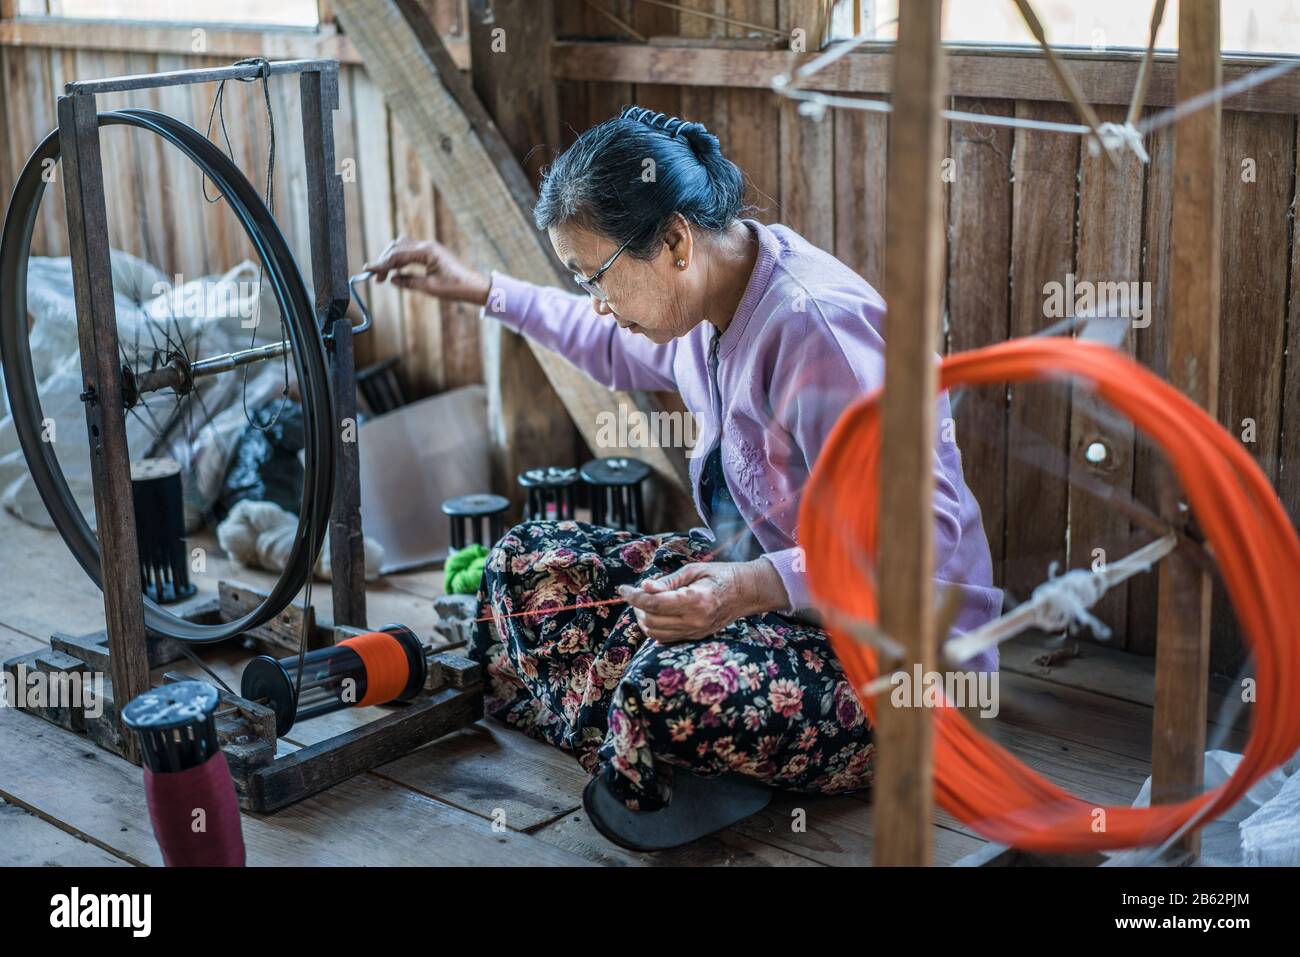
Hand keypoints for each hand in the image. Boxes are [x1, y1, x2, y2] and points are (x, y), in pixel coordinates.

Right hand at [364, 237, 490, 304]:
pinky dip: (402, 260)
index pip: (396, 255)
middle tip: (376, 278)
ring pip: (403, 247)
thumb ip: (409, 282)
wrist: (476, 287)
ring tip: (384, 276)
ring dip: (392, 259)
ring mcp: (430, 249)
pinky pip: (412, 253)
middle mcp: (427, 246)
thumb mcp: (430, 288)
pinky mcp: (433, 254)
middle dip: (384, 261)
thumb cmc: (457, 287)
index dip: (380, 264)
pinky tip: (397, 272)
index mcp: (426, 251)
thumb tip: (392, 280)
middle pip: (397, 247)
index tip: (367, 271)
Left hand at [617, 557, 788, 643]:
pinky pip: (665, 638)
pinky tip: (656, 613)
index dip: (634, 596)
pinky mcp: (695, 638)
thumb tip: (643, 587)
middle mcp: (695, 621)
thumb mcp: (693, 570)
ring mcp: (695, 633)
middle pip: (651, 621)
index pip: (654, 603)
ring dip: (643, 618)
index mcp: (695, 600)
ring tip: (645, 602)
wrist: (746, 592)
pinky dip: (654, 627)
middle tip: (636, 592)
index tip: (622, 589)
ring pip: (655, 633)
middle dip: (637, 607)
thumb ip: (667, 581)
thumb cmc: (720, 575)